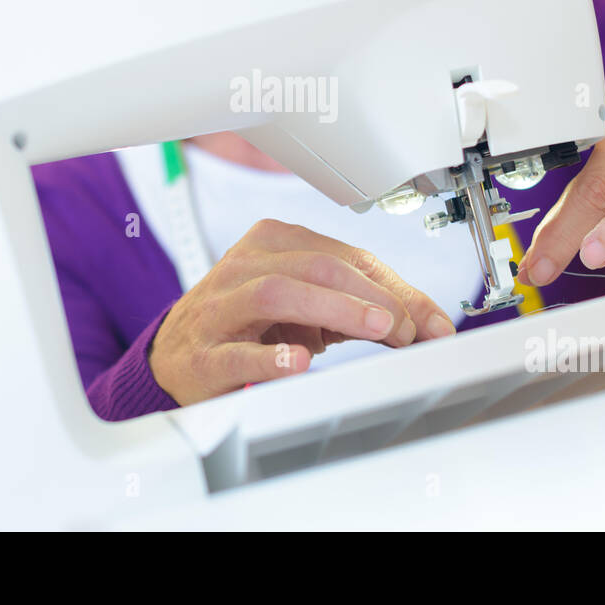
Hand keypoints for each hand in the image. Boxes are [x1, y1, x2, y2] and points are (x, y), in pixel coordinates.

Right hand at [149, 218, 455, 404]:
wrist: (176, 356)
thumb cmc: (249, 324)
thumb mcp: (306, 305)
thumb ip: (360, 308)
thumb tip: (425, 322)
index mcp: (273, 243)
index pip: (344, 257)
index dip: (393, 287)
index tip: (428, 321)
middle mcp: (245, 266)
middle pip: (316, 267)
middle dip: (370, 297)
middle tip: (406, 327)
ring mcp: (220, 308)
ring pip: (277, 292)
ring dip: (334, 310)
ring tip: (374, 328)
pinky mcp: (204, 353)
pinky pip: (238, 351)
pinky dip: (271, 356)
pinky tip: (298, 361)